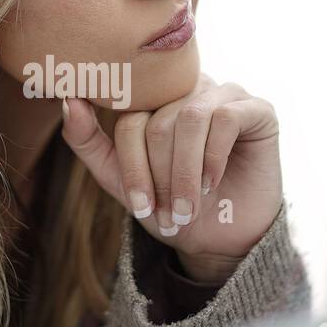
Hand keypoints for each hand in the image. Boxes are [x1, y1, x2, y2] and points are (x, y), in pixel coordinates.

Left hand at [60, 72, 282, 283]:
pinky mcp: (258, 109)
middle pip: (159, 121)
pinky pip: (226, 118)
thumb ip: (88, 141)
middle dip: (161, 175)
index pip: (130, 119)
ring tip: (189, 205)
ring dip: (185, 172)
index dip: (132, 166)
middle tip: (170, 211)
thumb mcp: (120, 179)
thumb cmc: (170, 204)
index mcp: (154, 99)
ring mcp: (225, 94)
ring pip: (190, 118)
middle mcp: (189, 88)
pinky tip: (212, 182)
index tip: (139, 206)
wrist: (222, 238)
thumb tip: (68, 99)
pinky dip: (214, 157)